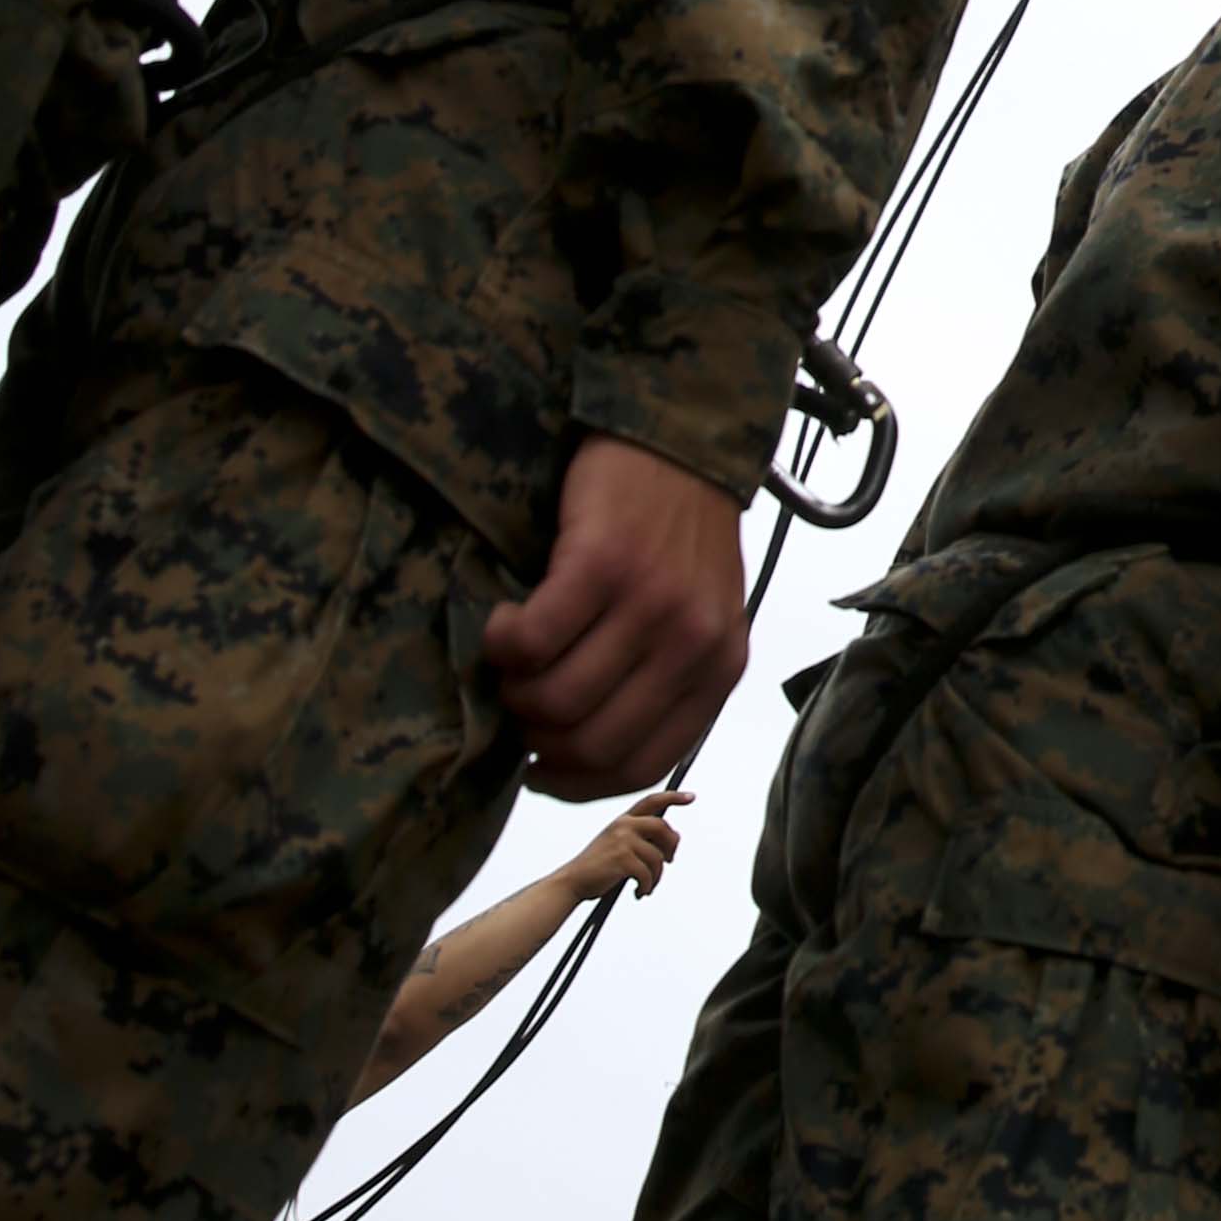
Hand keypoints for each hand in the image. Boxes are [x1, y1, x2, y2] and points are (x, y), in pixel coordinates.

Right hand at [486, 443, 750, 793]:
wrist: (679, 440)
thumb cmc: (678, 536)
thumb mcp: (699, 616)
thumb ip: (662, 680)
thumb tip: (579, 754)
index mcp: (719, 668)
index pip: (643, 765)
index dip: (578, 780)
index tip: (542, 764)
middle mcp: (691, 644)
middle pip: (590, 743)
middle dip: (537, 737)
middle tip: (521, 699)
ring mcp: (650, 604)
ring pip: (555, 700)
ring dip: (514, 690)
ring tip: (513, 655)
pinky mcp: (602, 565)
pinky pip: (531, 642)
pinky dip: (502, 642)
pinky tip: (504, 619)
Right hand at [561, 786, 692, 904]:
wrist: (572, 882)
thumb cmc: (597, 867)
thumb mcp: (616, 844)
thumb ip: (639, 838)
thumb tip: (671, 843)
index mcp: (622, 820)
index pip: (651, 801)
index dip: (673, 797)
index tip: (691, 796)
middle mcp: (623, 825)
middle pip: (663, 828)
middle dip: (671, 846)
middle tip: (670, 860)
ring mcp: (623, 841)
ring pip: (657, 857)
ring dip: (657, 876)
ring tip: (647, 886)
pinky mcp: (623, 859)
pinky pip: (648, 874)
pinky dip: (647, 887)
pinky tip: (639, 893)